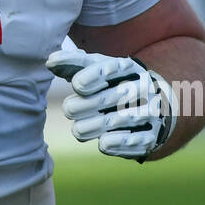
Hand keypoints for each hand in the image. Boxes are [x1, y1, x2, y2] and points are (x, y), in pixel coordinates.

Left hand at [45, 48, 176, 161]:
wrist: (154, 106)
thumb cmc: (114, 84)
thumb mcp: (97, 69)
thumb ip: (73, 64)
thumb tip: (50, 61)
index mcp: (127, 68)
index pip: (107, 69)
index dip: (88, 77)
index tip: (76, 84)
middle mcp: (140, 88)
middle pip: (106, 98)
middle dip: (81, 106)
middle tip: (69, 109)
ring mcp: (148, 112)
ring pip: (114, 121)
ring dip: (90, 127)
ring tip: (78, 129)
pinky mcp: (150, 135)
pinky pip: (129, 141)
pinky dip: (112, 143)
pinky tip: (102, 141)